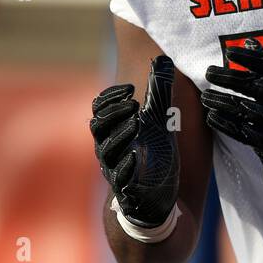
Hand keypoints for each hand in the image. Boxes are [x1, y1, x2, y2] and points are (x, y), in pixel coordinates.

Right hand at [90, 56, 178, 228]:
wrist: (155, 203)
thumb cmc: (156, 157)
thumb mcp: (161, 124)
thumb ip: (160, 95)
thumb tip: (163, 59)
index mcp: (115, 131)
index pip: (100, 109)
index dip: (111, 97)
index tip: (130, 88)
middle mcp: (110, 150)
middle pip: (98, 127)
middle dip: (114, 113)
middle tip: (134, 103)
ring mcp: (116, 171)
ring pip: (107, 151)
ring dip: (121, 136)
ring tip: (137, 123)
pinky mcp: (128, 192)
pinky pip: (119, 180)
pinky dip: (126, 169)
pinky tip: (136, 159)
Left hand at [201, 38, 262, 196]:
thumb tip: (249, 41)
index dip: (252, 60)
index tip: (229, 52)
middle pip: (259, 88)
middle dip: (231, 79)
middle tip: (208, 73)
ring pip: (250, 112)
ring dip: (224, 103)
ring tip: (205, 97)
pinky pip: (247, 135)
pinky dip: (228, 125)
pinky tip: (212, 117)